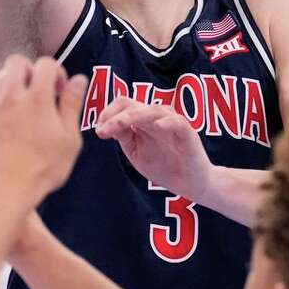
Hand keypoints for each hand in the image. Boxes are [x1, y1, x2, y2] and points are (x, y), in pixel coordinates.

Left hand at [0, 56, 84, 214]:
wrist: (6, 190)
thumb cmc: (43, 168)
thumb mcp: (69, 139)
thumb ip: (73, 105)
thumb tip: (79, 79)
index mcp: (38, 98)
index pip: (46, 64)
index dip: (56, 72)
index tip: (60, 89)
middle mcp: (11, 96)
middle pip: (16, 63)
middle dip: (28, 69)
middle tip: (36, 88)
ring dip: (7, 84)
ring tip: (17, 101)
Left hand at [94, 96, 216, 201]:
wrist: (190, 183)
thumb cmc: (163, 165)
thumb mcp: (136, 151)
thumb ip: (124, 136)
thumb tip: (104, 125)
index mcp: (143, 120)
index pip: (125, 105)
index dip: (109, 113)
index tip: (99, 130)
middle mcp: (157, 117)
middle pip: (134, 105)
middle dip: (115, 116)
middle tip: (102, 130)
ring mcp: (173, 123)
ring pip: (152, 110)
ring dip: (132, 116)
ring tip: (118, 125)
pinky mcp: (188, 133)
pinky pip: (177, 122)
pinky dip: (167, 122)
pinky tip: (157, 126)